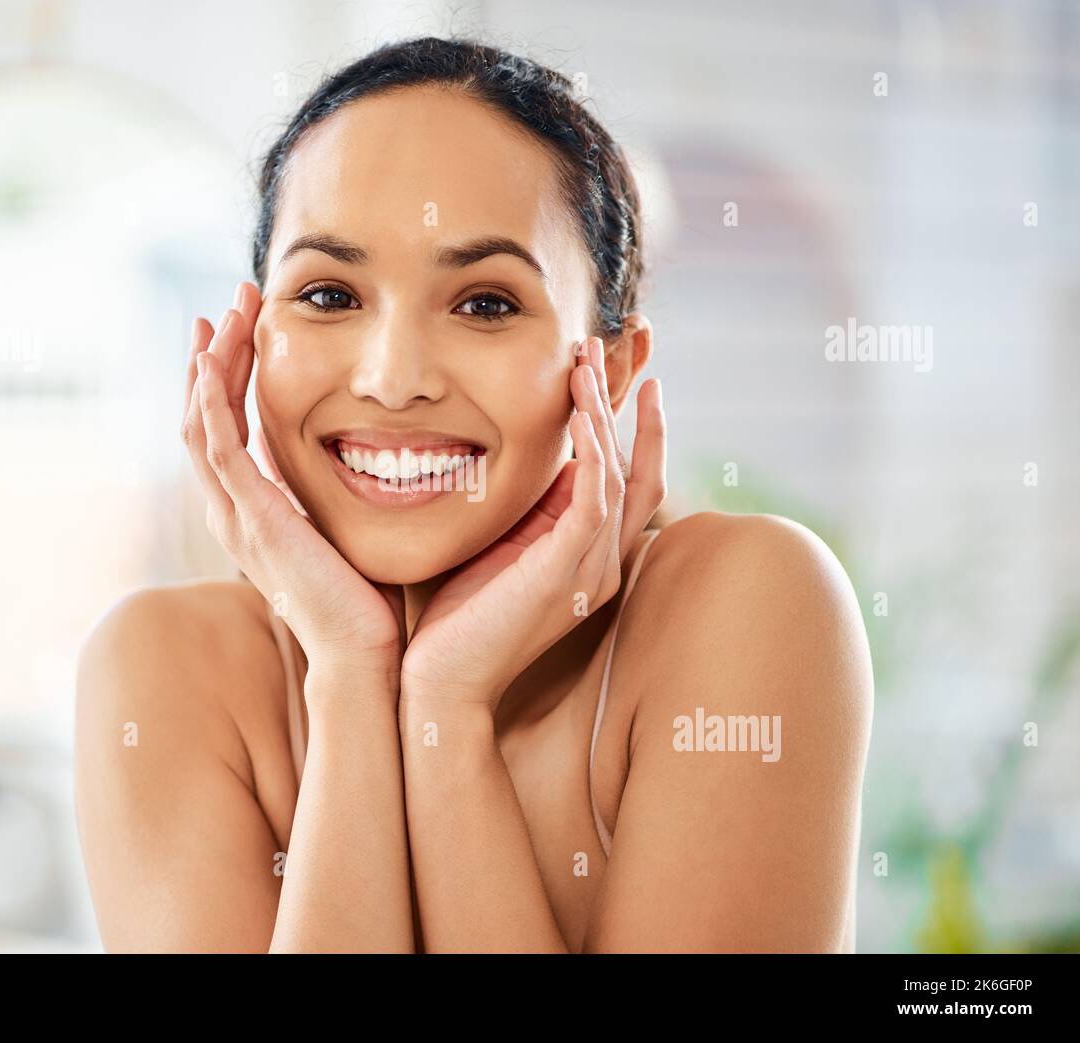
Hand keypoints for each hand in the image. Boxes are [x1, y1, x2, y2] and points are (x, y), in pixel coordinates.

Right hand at [181, 281, 407, 688]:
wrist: (364, 657)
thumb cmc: (368, 602)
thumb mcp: (346, 530)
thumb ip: (338, 493)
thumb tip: (367, 456)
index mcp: (255, 511)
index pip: (228, 428)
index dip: (233, 375)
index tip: (247, 327)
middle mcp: (234, 510)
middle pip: (205, 415)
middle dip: (217, 354)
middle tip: (229, 302)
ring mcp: (237, 515)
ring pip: (203, 422)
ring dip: (211, 363)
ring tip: (222, 312)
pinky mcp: (254, 519)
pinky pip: (219, 447)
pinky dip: (210, 399)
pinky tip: (214, 358)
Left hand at [399, 336, 665, 712]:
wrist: (440, 681)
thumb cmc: (457, 618)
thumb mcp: (499, 548)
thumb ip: (526, 510)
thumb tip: (532, 459)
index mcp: (589, 558)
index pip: (625, 479)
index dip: (628, 424)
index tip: (615, 371)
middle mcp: (603, 562)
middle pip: (640, 468)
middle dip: (630, 403)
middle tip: (617, 345)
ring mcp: (593, 569)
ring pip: (618, 472)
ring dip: (605, 410)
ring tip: (587, 356)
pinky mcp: (569, 570)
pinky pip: (596, 495)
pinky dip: (595, 448)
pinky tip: (580, 407)